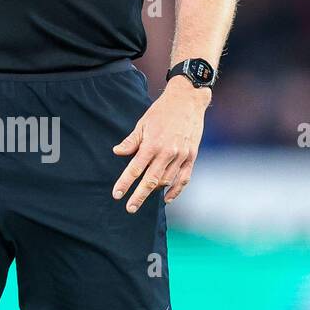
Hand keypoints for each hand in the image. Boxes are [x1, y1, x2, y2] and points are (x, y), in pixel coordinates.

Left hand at [111, 78, 209, 211]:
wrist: (187, 100)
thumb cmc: (162, 111)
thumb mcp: (143, 123)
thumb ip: (131, 141)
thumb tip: (117, 152)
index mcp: (152, 144)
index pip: (135, 169)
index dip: (125, 183)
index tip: (117, 195)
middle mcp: (167, 152)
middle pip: (151, 181)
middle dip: (139, 196)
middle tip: (130, 208)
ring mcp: (181, 155)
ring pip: (167, 181)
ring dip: (155, 191)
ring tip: (144, 196)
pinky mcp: (192, 156)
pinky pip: (184, 179)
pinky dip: (176, 190)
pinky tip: (167, 198)